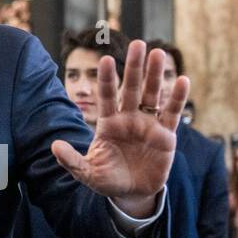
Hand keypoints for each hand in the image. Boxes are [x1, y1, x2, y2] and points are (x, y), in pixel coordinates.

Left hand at [50, 42, 188, 218]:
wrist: (132, 193)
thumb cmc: (108, 180)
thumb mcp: (87, 173)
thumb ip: (72, 160)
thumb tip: (54, 147)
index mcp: (109, 123)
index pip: (107, 96)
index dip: (107, 79)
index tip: (106, 60)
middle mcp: (129, 118)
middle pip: (132, 88)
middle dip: (134, 67)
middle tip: (138, 44)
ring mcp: (148, 124)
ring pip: (153, 95)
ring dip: (156, 75)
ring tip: (158, 53)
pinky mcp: (166, 135)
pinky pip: (172, 113)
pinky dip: (177, 98)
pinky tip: (183, 80)